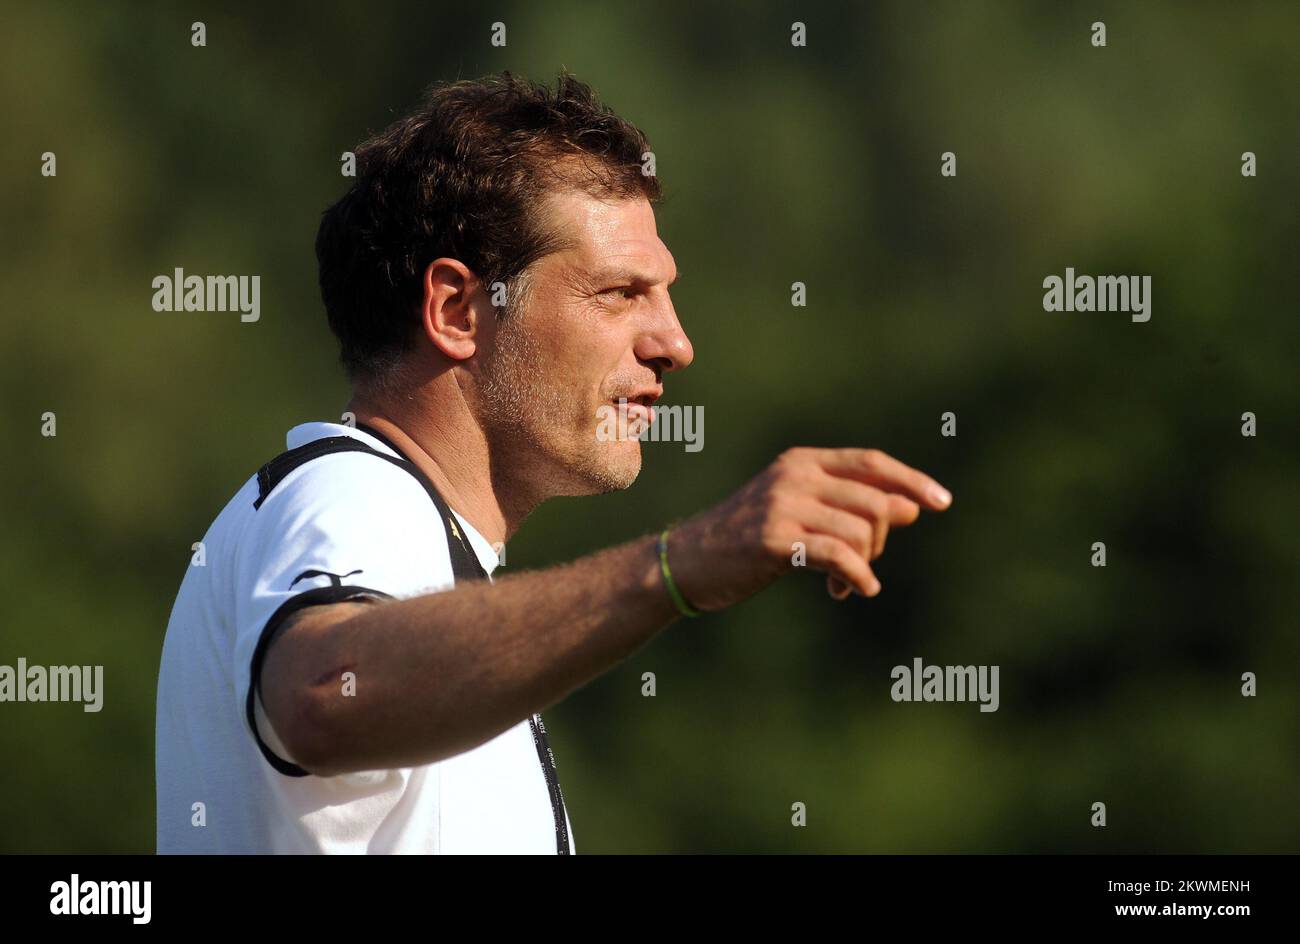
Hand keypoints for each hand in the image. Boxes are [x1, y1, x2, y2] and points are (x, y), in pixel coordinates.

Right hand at [667, 447, 950, 611]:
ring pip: (861, 531)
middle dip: (881, 540)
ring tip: (848, 583)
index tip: (942, 502)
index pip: (871, 463)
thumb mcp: (799, 513)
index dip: (911, 481)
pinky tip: (857, 590)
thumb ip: (848, 507)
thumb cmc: (747, 540)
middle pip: (874, 502)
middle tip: (863, 564)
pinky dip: (859, 576)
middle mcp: (794, 475)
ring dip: (866, 564)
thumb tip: (911, 509)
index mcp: (801, 461)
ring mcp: (783, 505)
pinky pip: (840, 556)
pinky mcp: (776, 540)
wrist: (688, 561)